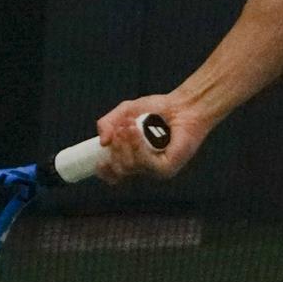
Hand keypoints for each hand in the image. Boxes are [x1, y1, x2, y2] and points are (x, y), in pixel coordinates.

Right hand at [91, 92, 209, 182]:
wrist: (183, 105)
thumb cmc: (157, 109)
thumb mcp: (125, 112)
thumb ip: (107, 123)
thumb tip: (102, 142)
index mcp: (132, 158)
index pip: (114, 176)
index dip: (104, 171)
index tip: (99, 159)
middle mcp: (144, 167)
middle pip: (119, 170)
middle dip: (115, 148)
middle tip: (122, 129)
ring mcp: (155, 169)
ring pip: (130, 166)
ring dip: (125, 144)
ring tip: (131, 125)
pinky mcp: (167, 168)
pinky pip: (146, 164)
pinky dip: (138, 147)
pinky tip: (138, 132)